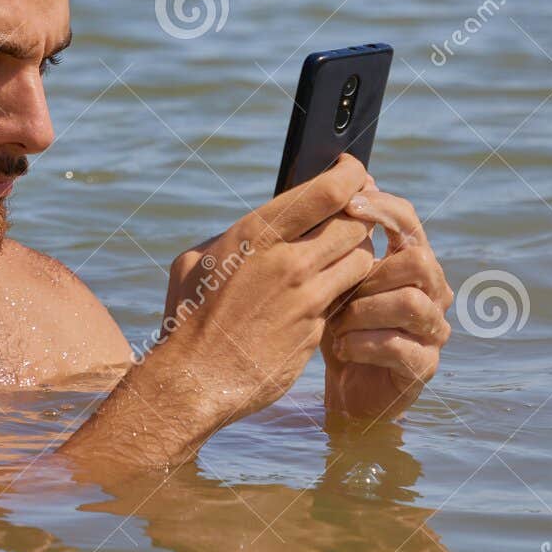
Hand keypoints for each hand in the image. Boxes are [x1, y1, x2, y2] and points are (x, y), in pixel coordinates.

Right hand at [61, 155, 377, 472]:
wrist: (193, 379)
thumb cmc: (189, 316)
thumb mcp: (196, 260)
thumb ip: (237, 235)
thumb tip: (268, 221)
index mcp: (255, 235)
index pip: (328, 191)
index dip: (352, 175)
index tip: (355, 172)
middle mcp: (287, 263)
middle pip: (356, 223)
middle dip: (362, 216)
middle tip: (358, 215)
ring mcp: (306, 300)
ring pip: (362, 260)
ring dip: (359, 254)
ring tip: (342, 255)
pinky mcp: (316, 330)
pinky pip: (347, 298)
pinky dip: (345, 291)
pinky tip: (326, 292)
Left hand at [323, 178, 453, 418]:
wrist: (344, 387)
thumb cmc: (340, 324)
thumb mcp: (335, 277)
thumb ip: (344, 237)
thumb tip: (351, 172)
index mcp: (412, 262)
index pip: (409, 222)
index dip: (383, 208)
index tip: (351, 204)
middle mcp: (434, 292)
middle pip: (418, 261)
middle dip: (370, 273)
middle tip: (338, 290)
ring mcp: (434, 330)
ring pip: (409, 303)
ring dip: (362, 310)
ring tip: (336, 323)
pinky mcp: (424, 366)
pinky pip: (397, 345)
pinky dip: (361, 343)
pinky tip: (342, 347)